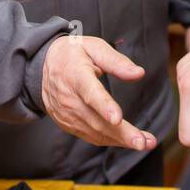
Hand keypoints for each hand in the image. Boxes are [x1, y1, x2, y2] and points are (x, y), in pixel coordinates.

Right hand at [41, 34, 157, 150]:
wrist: (44, 65)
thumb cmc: (73, 53)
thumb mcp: (94, 46)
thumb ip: (116, 61)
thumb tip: (138, 73)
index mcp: (75, 75)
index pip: (90, 93)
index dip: (104, 107)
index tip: (117, 119)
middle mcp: (68, 98)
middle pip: (96, 120)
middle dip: (122, 134)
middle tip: (143, 142)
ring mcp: (66, 114)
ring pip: (95, 133)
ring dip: (121, 141)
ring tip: (145, 143)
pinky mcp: (67, 123)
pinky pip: (90, 136)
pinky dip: (110, 141)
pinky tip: (127, 141)